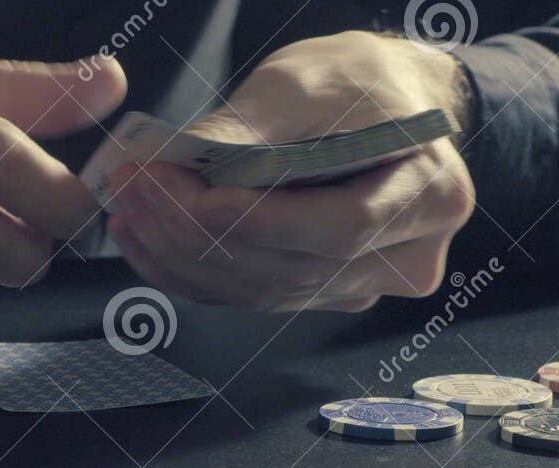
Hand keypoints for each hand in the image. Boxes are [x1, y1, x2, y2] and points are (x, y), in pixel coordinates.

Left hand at [105, 31, 474, 312]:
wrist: (373, 104)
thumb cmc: (358, 83)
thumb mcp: (315, 80)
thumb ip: (260, 124)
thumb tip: (190, 157)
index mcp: (431, 197)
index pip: (338, 232)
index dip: (259, 222)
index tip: (193, 195)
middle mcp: (403, 259)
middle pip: (290, 269)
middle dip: (200, 233)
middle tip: (137, 187)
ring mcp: (357, 284)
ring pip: (258, 291)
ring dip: (181, 254)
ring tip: (128, 205)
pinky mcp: (313, 292)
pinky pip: (243, 295)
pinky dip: (185, 269)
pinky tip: (142, 235)